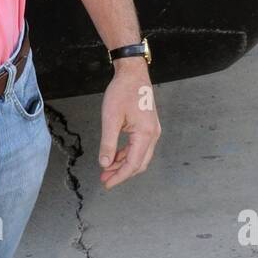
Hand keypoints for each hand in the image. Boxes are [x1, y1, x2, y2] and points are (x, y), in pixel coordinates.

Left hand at [98, 60, 161, 189]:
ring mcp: (152, 131)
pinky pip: (139, 147)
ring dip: (124, 164)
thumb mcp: (111, 118)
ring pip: (140, 156)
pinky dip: (127, 154)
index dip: (119, 176)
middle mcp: (153, 135)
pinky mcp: (148, 127)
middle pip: (139, 163)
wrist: (132, 73)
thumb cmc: (122, 91)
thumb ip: (108, 143)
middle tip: (105, 179)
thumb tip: (105, 163)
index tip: (107, 184)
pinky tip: (114, 157)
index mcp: (145, 134)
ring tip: (107, 170)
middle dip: (122, 173)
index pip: (133, 164)